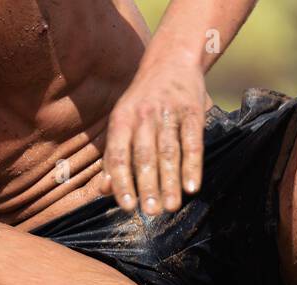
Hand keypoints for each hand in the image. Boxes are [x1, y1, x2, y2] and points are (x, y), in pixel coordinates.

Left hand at [98, 59, 206, 214]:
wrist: (172, 58)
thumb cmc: (142, 100)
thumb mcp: (122, 121)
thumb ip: (113, 156)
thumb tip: (104, 190)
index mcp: (121, 120)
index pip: (117, 156)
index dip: (122, 182)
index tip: (127, 207)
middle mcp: (143, 116)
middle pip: (144, 156)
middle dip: (147, 186)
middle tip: (151, 213)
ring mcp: (169, 113)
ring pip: (168, 152)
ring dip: (170, 182)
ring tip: (171, 207)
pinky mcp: (192, 111)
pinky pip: (193, 142)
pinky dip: (192, 166)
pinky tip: (192, 187)